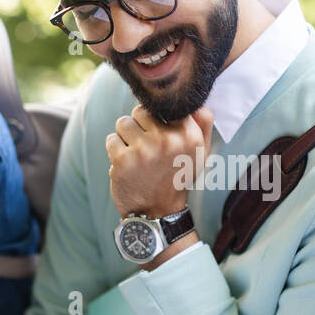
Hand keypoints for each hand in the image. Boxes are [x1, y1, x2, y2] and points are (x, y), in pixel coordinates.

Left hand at [106, 104, 212, 218]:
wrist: (157, 213)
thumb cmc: (177, 177)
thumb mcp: (199, 153)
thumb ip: (203, 124)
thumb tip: (197, 101)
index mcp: (189, 136)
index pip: (164, 105)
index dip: (157, 116)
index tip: (158, 132)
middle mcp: (168, 140)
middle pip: (140, 110)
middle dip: (139, 126)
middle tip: (147, 148)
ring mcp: (144, 150)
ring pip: (123, 122)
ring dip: (125, 137)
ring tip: (136, 156)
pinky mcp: (123, 160)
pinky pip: (111, 139)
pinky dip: (115, 151)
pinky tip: (127, 165)